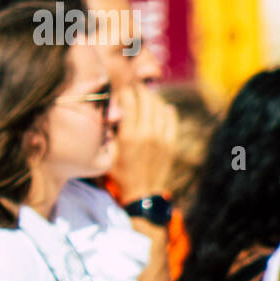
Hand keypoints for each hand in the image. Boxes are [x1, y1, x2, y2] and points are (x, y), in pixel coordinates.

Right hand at [109, 85, 177, 201]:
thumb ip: (109, 134)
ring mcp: (161, 138)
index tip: (121, 89)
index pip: (130, 103)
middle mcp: (147, 133)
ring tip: (147, 96)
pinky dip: (168, 111)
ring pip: (160, 108)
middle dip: (140, 91)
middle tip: (135, 87)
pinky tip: (164, 108)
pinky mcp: (171, 143)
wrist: (142, 193)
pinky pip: (172, 120)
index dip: (125, 92)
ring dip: (153, 99)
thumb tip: (111, 114)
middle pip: (146, 102)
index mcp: (129, 135)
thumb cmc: (119, 174)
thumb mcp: (107, 154)